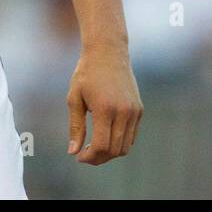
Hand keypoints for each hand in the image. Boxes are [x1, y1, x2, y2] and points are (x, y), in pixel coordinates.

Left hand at [66, 45, 142, 164]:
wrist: (108, 53)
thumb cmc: (86, 74)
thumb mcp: (74, 98)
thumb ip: (76, 126)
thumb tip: (73, 152)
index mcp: (105, 109)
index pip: (101, 145)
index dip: (90, 157)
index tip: (78, 157)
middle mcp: (124, 112)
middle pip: (114, 150)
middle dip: (99, 158)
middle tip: (83, 156)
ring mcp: (134, 112)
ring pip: (125, 146)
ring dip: (109, 153)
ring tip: (92, 148)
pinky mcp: (139, 111)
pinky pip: (131, 136)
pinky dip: (119, 143)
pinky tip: (104, 137)